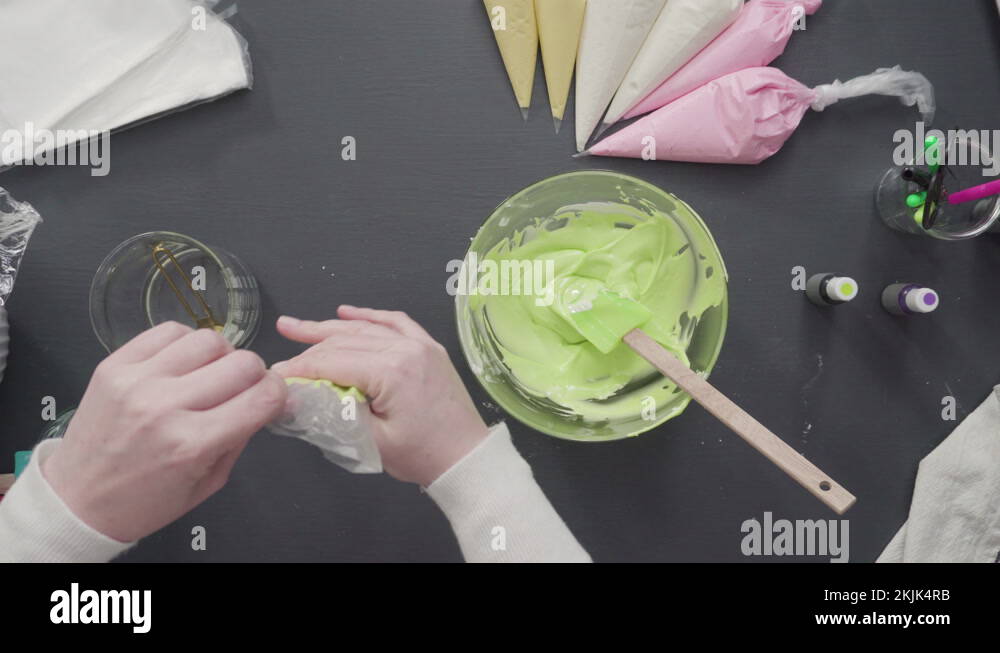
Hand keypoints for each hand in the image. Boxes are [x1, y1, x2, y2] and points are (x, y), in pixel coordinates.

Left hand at [43, 322, 286, 542]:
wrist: (78, 501)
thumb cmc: (147, 500)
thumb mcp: (210, 482)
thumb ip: (242, 436)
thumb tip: (273, 400)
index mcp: (193, 444)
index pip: (263, 396)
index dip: (278, 393)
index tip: (272, 399)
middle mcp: (166, 407)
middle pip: (243, 363)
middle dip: (255, 375)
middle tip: (244, 389)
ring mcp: (138, 381)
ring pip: (209, 339)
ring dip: (222, 355)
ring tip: (211, 374)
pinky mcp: (115, 365)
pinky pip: (169, 330)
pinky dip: (187, 342)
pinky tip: (184, 363)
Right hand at [272, 306, 488, 485]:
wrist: (466, 458)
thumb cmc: (422, 455)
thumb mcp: (370, 441)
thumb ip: (333, 413)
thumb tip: (297, 396)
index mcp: (392, 372)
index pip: (333, 361)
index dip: (300, 367)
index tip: (277, 374)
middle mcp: (407, 349)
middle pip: (346, 341)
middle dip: (310, 345)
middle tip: (281, 343)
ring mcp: (420, 345)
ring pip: (367, 328)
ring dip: (331, 326)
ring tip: (299, 326)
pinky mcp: (429, 348)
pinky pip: (396, 322)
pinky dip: (370, 316)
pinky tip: (346, 312)